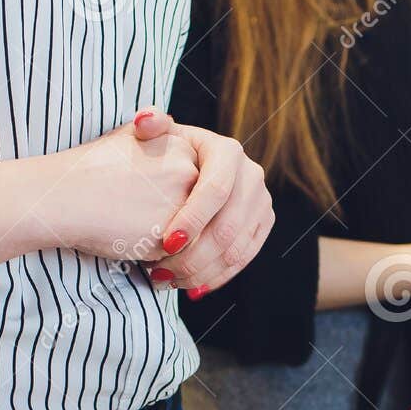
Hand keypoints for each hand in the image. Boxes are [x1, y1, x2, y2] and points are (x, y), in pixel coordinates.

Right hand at [46, 107, 199, 261]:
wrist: (62, 196)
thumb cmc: (90, 168)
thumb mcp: (129, 135)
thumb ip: (158, 132)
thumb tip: (171, 127)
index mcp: (183, 146)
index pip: (190, 180)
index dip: (161, 189)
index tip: (135, 186)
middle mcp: (189, 173)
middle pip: (191, 207)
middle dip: (166, 212)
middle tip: (130, 203)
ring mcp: (183, 206)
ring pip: (185, 232)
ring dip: (162, 232)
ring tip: (128, 217)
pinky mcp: (171, 238)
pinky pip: (171, 254)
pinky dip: (152, 250)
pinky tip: (128, 233)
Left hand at [147, 121, 274, 298]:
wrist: (186, 170)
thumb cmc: (162, 155)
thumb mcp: (154, 136)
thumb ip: (148, 126)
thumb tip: (146, 121)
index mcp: (227, 151)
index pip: (215, 190)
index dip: (193, 219)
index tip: (165, 242)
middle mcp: (252, 175)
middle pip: (228, 226)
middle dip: (194, 256)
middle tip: (161, 273)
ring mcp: (261, 202)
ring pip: (237, 249)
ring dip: (201, 272)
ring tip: (168, 281)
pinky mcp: (263, 225)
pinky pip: (244, 259)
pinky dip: (217, 278)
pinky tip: (190, 288)